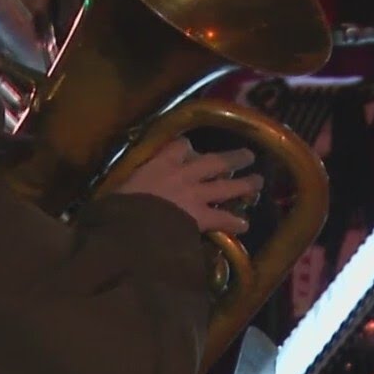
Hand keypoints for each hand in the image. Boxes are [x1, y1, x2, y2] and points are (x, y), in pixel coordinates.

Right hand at [115, 138, 262, 233]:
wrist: (130, 228)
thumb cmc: (118, 205)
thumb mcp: (120, 186)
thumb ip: (128, 185)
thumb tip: (115, 194)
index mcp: (160, 163)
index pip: (179, 146)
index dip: (187, 147)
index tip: (189, 149)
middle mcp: (183, 175)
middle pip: (214, 162)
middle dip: (233, 158)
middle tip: (248, 156)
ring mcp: (195, 196)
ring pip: (226, 187)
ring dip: (244, 185)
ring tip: (258, 182)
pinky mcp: (200, 218)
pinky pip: (222, 219)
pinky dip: (234, 222)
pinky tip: (244, 226)